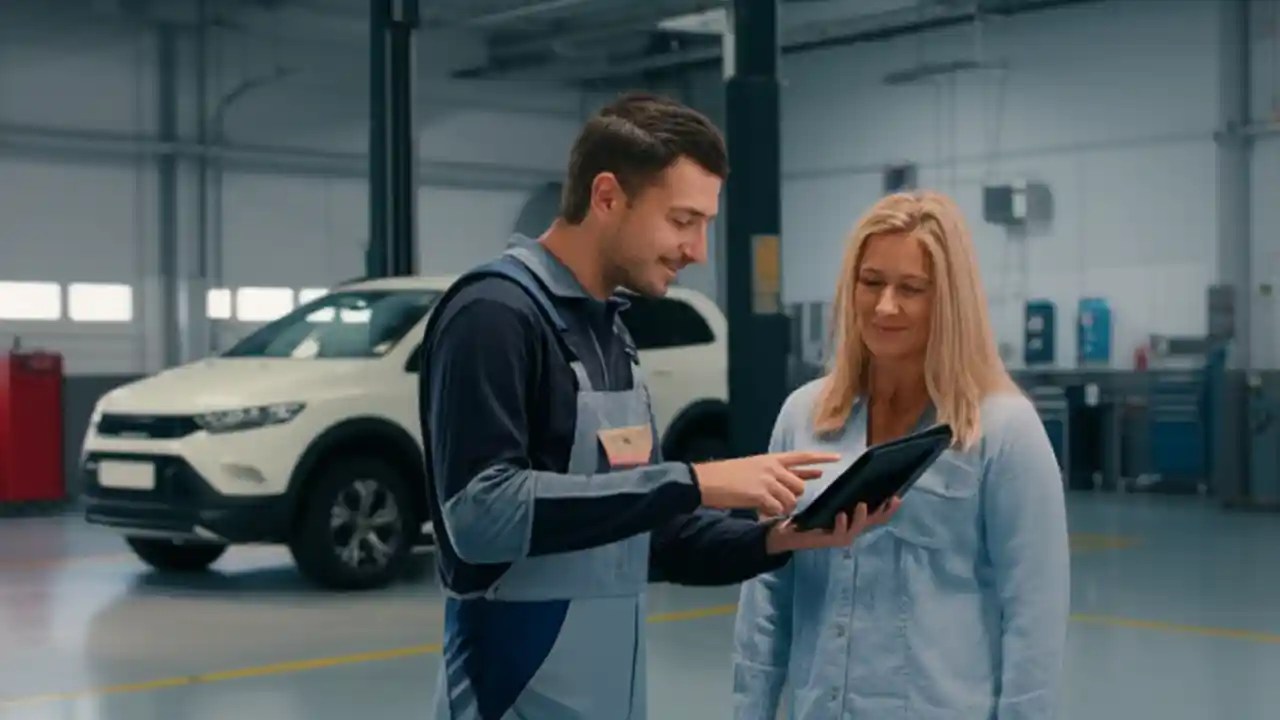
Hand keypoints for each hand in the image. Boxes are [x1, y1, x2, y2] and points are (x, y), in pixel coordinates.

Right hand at [691, 451, 840, 516]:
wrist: (706, 480)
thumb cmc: (726, 475)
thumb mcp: (754, 466)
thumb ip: (774, 472)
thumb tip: (793, 480)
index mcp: (771, 459)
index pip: (802, 456)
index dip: (821, 458)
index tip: (838, 458)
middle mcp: (772, 467)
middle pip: (799, 486)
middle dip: (794, 497)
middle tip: (778, 502)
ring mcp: (766, 480)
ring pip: (790, 499)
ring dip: (782, 507)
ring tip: (766, 506)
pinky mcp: (759, 494)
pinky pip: (777, 509)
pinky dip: (771, 513)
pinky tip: (760, 511)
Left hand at [764, 497, 902, 554]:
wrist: (788, 531)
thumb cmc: (811, 514)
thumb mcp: (830, 502)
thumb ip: (843, 495)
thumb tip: (858, 478)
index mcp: (854, 520)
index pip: (877, 514)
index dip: (889, 507)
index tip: (898, 495)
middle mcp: (852, 529)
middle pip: (874, 522)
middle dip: (885, 511)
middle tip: (892, 499)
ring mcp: (841, 536)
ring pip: (858, 528)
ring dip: (862, 516)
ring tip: (861, 504)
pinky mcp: (828, 540)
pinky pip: (839, 533)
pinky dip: (842, 523)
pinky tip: (841, 514)